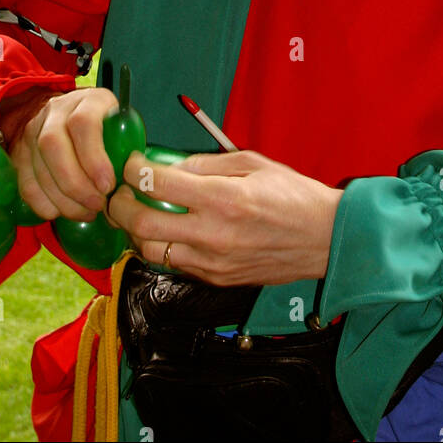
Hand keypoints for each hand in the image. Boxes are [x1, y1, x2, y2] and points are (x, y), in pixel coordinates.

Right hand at [10, 87, 118, 221]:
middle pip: (53, 146)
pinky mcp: (20, 153)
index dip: (94, 158)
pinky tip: (63, 212)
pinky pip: (26, 184)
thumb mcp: (121, 127)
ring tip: (86, 212)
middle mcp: (56, 111)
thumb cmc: (106, 127)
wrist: (67, 114)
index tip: (108, 185)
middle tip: (97, 205)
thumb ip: (126, 148)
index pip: (83, 124)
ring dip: (64, 199)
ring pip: (39, 168)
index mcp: (88, 100)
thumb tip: (132, 185)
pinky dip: (44, 204)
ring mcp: (34, 130)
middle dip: (77, 185)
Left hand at [107, 150, 342, 286]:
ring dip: (135, 232)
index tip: (131, 163)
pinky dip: (161, 247)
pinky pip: (174, 265)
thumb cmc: (292, 195)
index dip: (134, 169)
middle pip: (142, 224)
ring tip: (138, 213)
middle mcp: (212, 233)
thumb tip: (170, 166)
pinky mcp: (216, 279)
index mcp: (223, 198)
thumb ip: (207, 164)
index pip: (157, 183)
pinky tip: (166, 231)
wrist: (324, 239)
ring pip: (150, 251)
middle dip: (120, 205)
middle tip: (118, 192)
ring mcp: (212, 262)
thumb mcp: (253, 163)